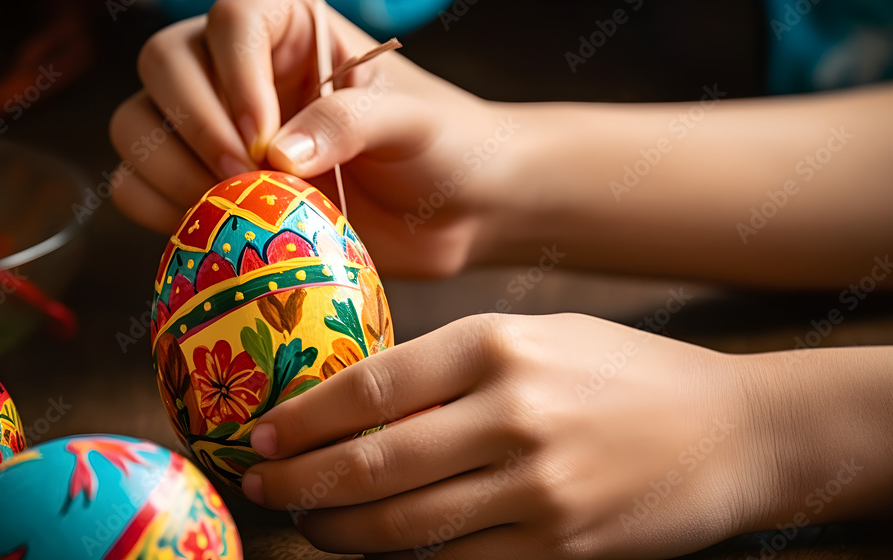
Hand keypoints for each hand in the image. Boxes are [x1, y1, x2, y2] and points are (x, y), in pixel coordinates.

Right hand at [109, 0, 507, 277]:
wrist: (457, 213)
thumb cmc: (446, 150)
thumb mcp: (412, 124)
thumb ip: (350, 122)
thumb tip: (276, 154)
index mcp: (293, 30)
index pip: (232, 19)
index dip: (233, 75)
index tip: (264, 138)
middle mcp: (243, 72)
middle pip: (163, 65)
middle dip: (194, 126)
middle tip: (246, 178)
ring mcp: (219, 130)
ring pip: (136, 126)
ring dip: (168, 171)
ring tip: (234, 207)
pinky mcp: (208, 188)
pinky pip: (139, 188)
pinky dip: (160, 211)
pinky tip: (213, 228)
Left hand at [239, 313, 771, 558]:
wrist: (733, 431)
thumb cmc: (627, 374)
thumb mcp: (541, 337)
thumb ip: (456, 363)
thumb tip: (361, 400)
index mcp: (499, 346)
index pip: (371, 387)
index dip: (303, 418)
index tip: (261, 433)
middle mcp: (512, 414)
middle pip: (374, 463)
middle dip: (300, 483)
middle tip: (260, 486)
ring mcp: (538, 488)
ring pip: (404, 526)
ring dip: (338, 531)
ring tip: (305, 525)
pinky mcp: (560, 546)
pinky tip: (373, 553)